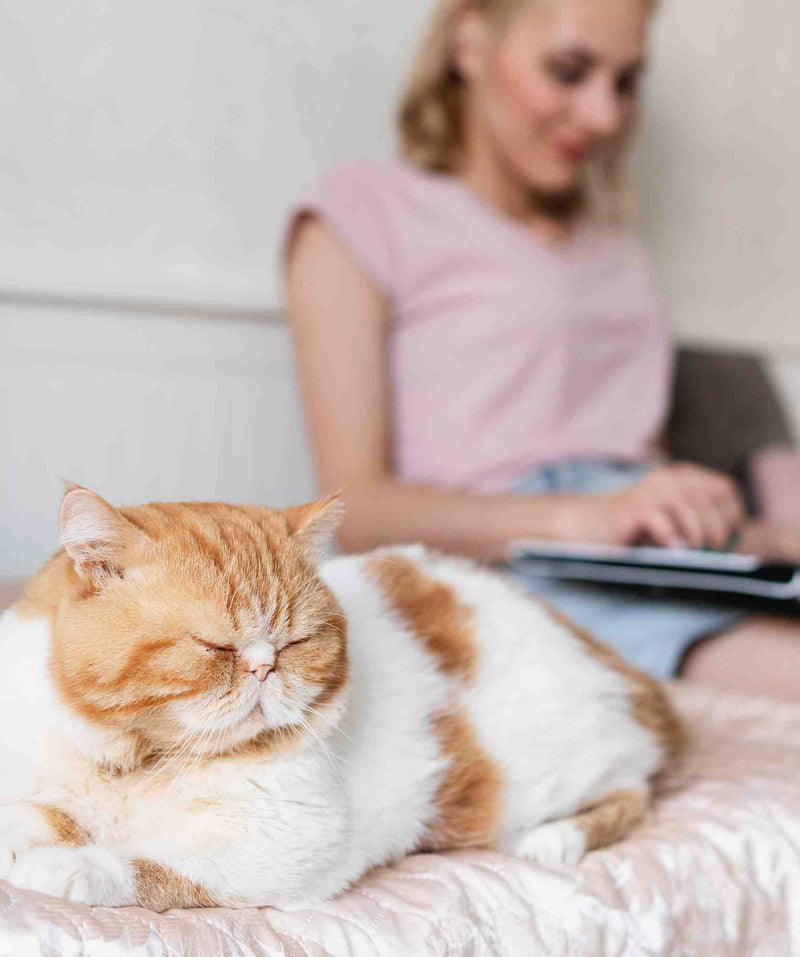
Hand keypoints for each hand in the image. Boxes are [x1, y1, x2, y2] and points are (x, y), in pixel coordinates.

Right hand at [556, 463, 745, 548]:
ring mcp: (650, 491)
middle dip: (716, 528)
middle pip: (711, 498)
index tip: (726, 537)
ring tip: (690, 551)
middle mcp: (668, 479)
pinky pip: (661, 521)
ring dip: (696, 534)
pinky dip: (670, 538)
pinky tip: (671, 549)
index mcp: (681, 477)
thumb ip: (698, 522)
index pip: (725, 489)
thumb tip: (731, 541)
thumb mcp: (672, 521)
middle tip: (708, 549)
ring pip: (690, 508)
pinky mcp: (633, 509)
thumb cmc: (635, 529)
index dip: (732, 514)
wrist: (590, 525)